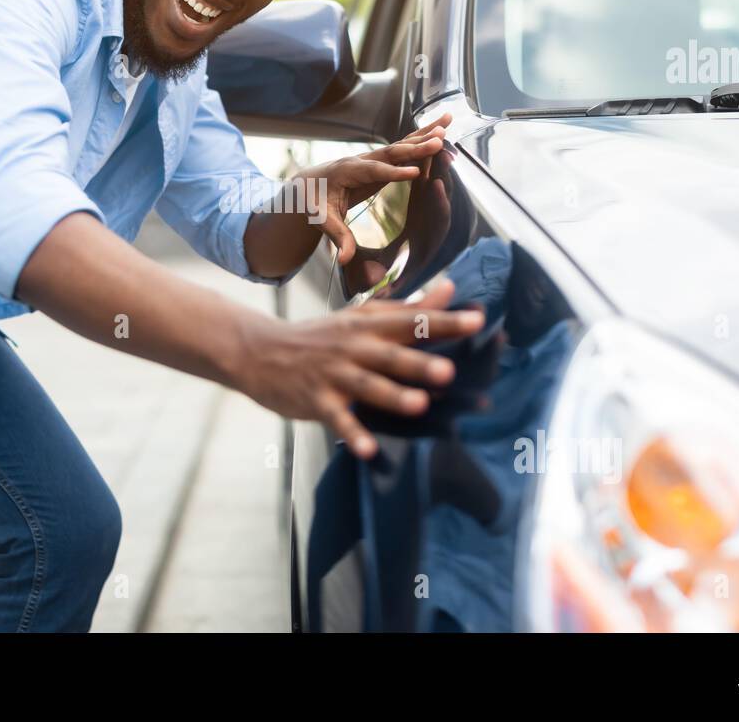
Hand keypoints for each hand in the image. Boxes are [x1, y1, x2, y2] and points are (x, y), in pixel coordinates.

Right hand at [233, 278, 482, 458]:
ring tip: (419, 406)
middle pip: (391, 355)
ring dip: (393, 396)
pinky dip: (351, 434)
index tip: (478, 320)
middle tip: (450, 372)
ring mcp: (334, 375)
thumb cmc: (320, 336)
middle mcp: (353, 347)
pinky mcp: (315, 400)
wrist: (259, 351)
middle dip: (419, 364)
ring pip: (367, 387)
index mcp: (368, 326)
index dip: (444, 321)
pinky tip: (367, 449)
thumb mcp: (361, 317)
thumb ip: (407, 309)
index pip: (412, 321)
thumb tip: (449, 289)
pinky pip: (336, 419)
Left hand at [294, 113, 452, 265]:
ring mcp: (372, 157)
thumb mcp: (322, 221)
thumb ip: (337, 238)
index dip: (394, 172)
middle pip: (391, 152)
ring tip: (447, 124)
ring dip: (424, 134)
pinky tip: (440, 130)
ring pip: (401, 144)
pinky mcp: (381, 161)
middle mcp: (361, 160)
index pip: (373, 172)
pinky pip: (404, 148)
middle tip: (439, 142)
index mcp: (347, 172)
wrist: (309, 185)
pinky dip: (422, 138)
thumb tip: (345, 259)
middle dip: (416, 148)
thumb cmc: (314, 203)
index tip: (415, 173)